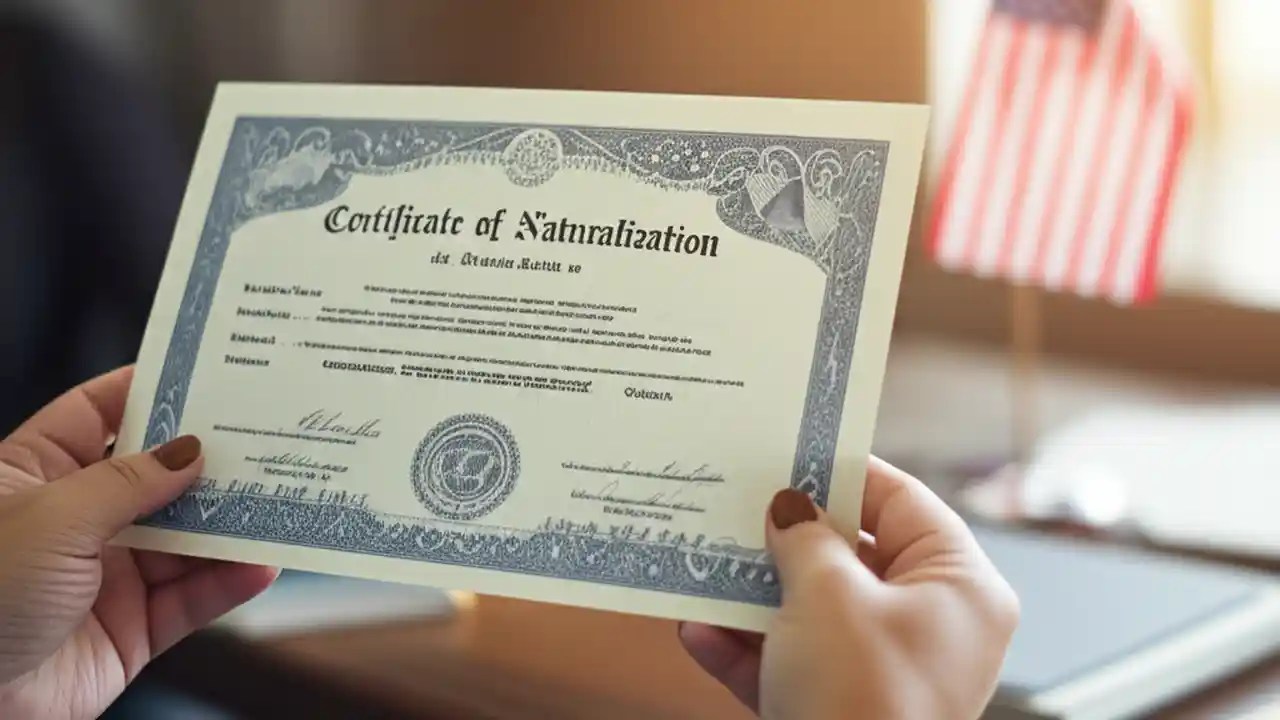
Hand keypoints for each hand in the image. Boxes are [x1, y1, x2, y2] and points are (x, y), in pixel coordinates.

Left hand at [0, 366, 278, 719]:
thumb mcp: (52, 518)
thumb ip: (129, 482)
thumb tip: (189, 452)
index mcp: (34, 474)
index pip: (96, 413)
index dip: (147, 392)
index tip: (203, 375)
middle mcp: (74, 519)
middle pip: (155, 476)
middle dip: (207, 461)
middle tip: (260, 439)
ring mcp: (106, 574)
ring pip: (183, 538)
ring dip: (227, 523)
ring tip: (272, 501)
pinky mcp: (131, 627)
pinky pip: (191, 598)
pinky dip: (228, 582)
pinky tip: (258, 563)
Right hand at [680, 457, 1018, 719]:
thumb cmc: (864, 699)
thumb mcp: (827, 596)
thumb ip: (804, 538)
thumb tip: (788, 508)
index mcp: (959, 588)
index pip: (902, 501)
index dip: (843, 472)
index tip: (791, 451)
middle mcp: (932, 627)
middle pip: (852, 556)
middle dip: (787, 538)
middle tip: (740, 505)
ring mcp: (887, 670)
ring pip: (814, 610)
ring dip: (756, 593)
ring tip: (708, 564)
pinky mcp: (844, 707)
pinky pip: (794, 662)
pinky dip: (749, 648)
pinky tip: (700, 630)